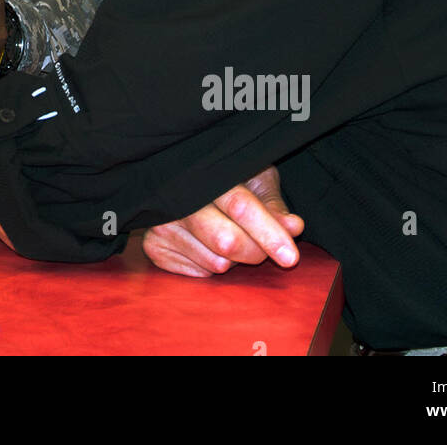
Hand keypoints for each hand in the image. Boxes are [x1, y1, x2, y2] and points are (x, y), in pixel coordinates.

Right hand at [142, 165, 303, 276]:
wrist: (184, 179)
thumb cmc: (230, 179)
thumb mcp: (256, 180)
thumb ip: (273, 205)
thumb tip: (294, 227)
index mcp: (207, 173)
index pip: (241, 208)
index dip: (269, 234)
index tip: (290, 257)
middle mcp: (177, 196)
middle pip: (227, 241)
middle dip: (255, 252)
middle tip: (265, 249)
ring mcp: (161, 222)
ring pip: (215, 262)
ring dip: (232, 259)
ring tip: (227, 235)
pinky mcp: (153, 245)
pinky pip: (198, 274)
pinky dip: (211, 267)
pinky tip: (207, 246)